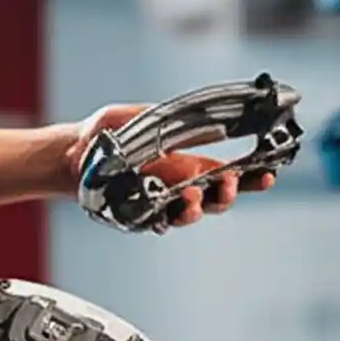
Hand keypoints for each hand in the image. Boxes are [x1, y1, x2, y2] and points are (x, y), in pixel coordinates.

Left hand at [56, 104, 275, 226]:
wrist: (71, 155)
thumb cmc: (103, 134)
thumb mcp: (136, 117)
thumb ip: (165, 120)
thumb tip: (196, 120)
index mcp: (189, 162)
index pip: (229, 173)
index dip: (252, 177)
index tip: (268, 174)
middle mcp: (181, 186)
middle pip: (219, 199)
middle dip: (229, 194)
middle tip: (227, 184)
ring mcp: (163, 203)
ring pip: (193, 214)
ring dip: (198, 208)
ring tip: (192, 197)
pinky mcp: (142, 217)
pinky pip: (162, 223)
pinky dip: (169, 217)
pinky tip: (169, 209)